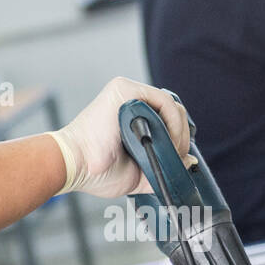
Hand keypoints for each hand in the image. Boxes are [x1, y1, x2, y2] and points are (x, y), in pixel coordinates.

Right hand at [48, 77, 191, 197]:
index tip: (178, 157)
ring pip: (171, 104)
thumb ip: (161, 169)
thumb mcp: (136, 175)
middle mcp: (129, 102)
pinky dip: (173, 120)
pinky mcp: (125, 90)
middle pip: (172, 110)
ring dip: (179, 130)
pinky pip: (162, 100)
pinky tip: (169, 140)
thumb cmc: (96, 171)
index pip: (166, 120)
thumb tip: (189, 162)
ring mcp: (127, 94)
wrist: (75, 166)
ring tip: (173, 151)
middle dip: (182, 135)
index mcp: (130, 118)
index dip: (179, 138)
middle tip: (178, 156)